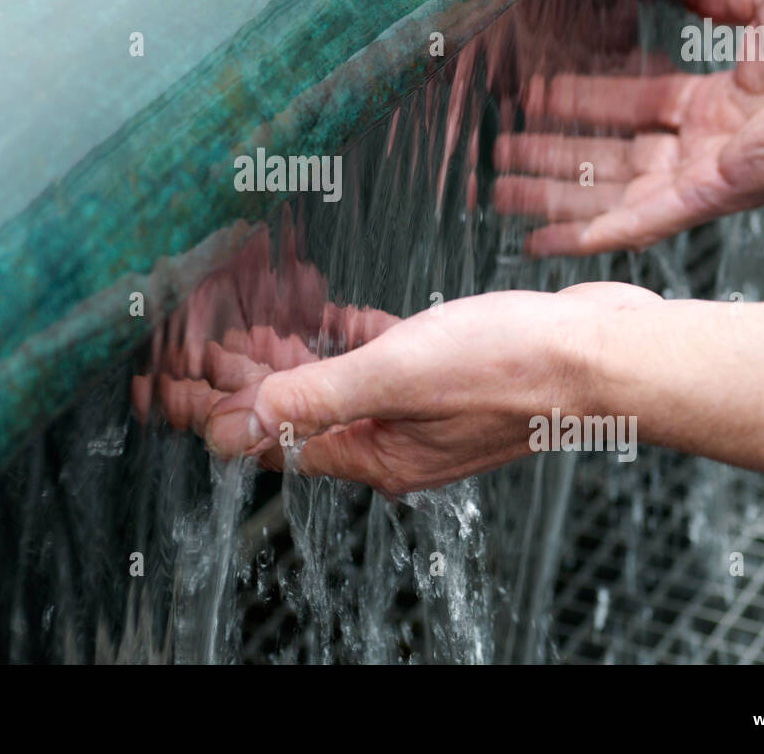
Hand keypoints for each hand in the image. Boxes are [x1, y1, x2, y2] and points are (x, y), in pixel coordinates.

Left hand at [203, 282, 660, 494]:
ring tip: (237, 327)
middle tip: (185, 348)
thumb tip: (233, 428)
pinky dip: (343, 337)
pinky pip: (376, 357)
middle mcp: (390, 437)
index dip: (206, 411)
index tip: (157, 389)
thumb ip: (313, 396)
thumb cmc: (514, 366)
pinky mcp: (444, 370)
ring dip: (283, 356)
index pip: (264, 438)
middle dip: (234, 381)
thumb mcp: (397, 376)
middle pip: (289, 411)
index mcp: (373, 451)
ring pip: (329, 382)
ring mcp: (418, 405)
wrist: (606, 354)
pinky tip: (324, 313)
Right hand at [496, 0, 763, 254]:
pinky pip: (635, 223)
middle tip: (499, 150)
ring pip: (607, 192)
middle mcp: (702, 144)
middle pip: (606, 154)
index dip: (580, 99)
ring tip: (497, 192)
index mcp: (715, 101)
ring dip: (550, 194)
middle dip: (549, 154)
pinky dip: (585, 235)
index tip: (536, 92)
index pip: (629, 104)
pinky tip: (540, 241)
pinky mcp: (707, 196)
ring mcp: (702, 175)